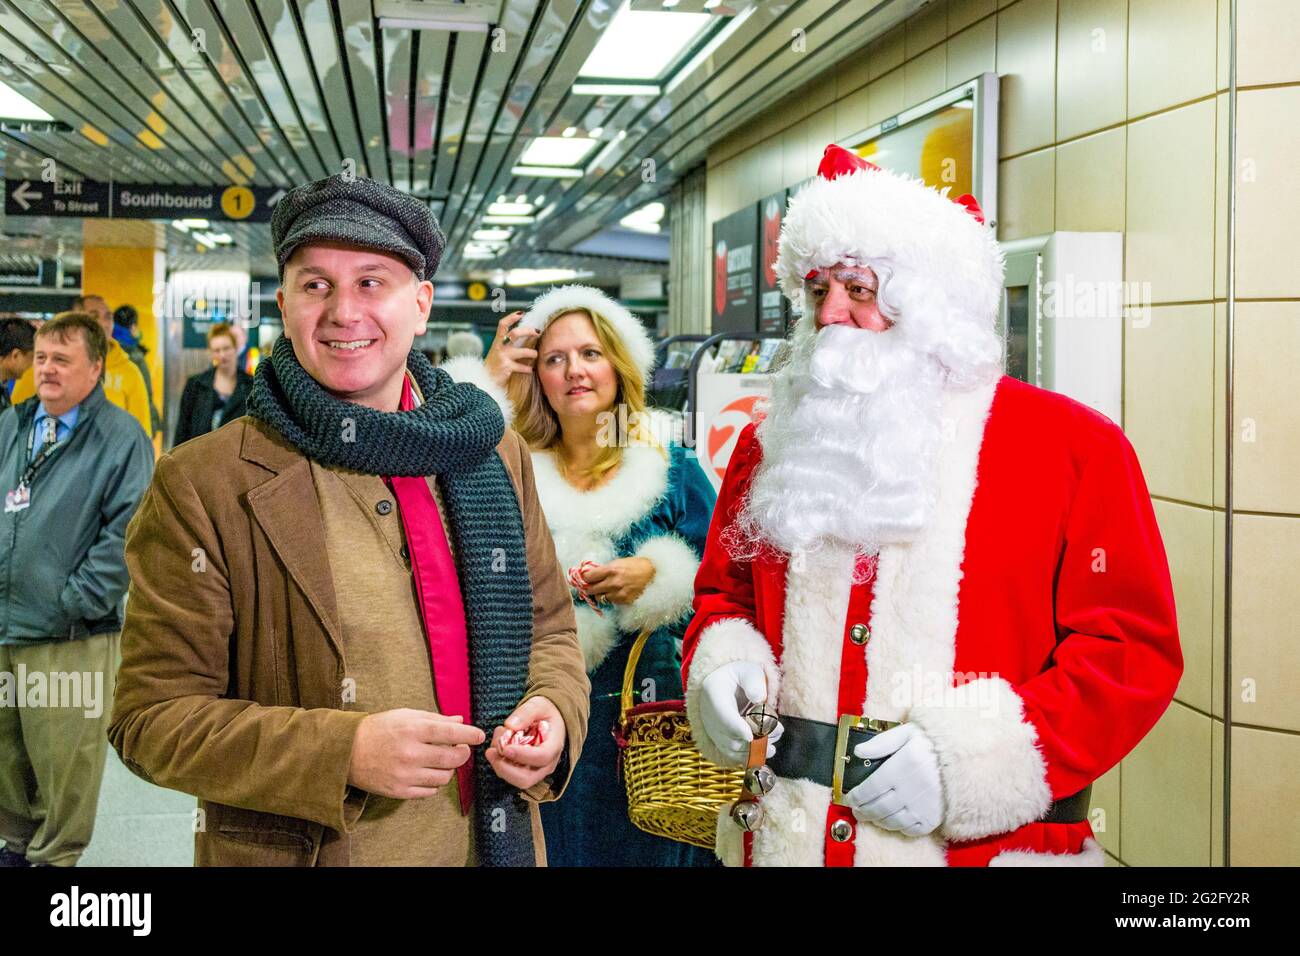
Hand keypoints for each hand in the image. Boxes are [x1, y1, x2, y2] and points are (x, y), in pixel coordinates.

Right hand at [347, 709, 484, 798]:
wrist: (347, 751)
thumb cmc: (379, 729)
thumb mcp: (405, 715)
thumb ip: (435, 719)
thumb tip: (460, 722)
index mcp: (413, 730)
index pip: (451, 734)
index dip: (470, 735)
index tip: (479, 736)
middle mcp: (411, 753)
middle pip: (453, 759)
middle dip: (463, 754)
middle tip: (460, 750)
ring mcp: (405, 775)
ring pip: (444, 777)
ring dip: (448, 769)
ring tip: (439, 760)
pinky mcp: (399, 791)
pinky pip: (430, 791)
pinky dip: (433, 782)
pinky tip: (426, 772)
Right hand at [483, 311, 539, 386]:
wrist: (484, 382)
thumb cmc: (494, 367)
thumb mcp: (498, 352)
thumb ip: (508, 345)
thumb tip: (525, 336)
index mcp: (497, 342)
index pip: (502, 325)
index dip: (511, 318)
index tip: (521, 313)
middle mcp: (499, 348)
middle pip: (514, 334)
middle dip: (528, 331)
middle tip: (538, 332)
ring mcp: (502, 358)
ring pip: (522, 352)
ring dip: (532, 353)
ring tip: (536, 355)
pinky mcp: (506, 368)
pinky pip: (522, 367)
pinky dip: (528, 369)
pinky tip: (531, 370)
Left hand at [485, 695, 565, 790]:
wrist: (548, 720)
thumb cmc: (545, 713)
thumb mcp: (538, 705)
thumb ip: (525, 713)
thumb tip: (510, 726)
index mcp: (554, 746)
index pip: (541, 757)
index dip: (522, 755)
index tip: (505, 748)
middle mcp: (546, 764)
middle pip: (526, 779)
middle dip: (504, 768)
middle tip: (491, 751)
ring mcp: (535, 770)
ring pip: (514, 779)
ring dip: (499, 763)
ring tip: (496, 740)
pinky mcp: (523, 771)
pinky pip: (508, 773)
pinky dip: (498, 761)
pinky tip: (497, 742)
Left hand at [581, 557, 655, 605]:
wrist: (652, 573)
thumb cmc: (635, 565)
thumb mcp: (618, 562)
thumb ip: (604, 569)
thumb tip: (590, 574)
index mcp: (611, 570)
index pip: (589, 577)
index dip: (584, 578)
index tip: (584, 579)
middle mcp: (613, 582)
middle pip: (591, 589)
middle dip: (588, 588)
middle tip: (588, 587)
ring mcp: (618, 593)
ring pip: (599, 597)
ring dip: (599, 594)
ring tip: (604, 589)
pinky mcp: (624, 600)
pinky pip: (610, 601)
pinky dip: (610, 598)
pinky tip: (615, 592)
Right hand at [697, 661, 782, 766]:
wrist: (724, 683)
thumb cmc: (739, 676)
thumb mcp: (748, 669)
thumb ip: (754, 682)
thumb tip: (759, 700)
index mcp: (714, 692)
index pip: (722, 713)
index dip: (735, 727)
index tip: (749, 736)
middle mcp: (709, 714)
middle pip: (728, 735)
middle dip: (754, 739)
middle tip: (776, 732)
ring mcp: (713, 729)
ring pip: (731, 748)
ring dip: (754, 749)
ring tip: (773, 744)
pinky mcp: (720, 740)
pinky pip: (732, 754)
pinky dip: (749, 757)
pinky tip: (765, 752)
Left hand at [843, 723, 943, 836]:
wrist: (968, 756)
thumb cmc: (935, 742)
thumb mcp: (908, 733)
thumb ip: (882, 742)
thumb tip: (859, 750)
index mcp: (902, 766)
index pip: (871, 787)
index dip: (857, 796)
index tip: (851, 797)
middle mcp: (911, 789)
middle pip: (879, 807)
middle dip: (864, 811)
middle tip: (857, 811)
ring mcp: (923, 805)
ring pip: (893, 821)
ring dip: (878, 821)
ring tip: (872, 817)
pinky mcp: (935, 816)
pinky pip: (913, 829)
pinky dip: (900, 828)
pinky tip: (894, 822)